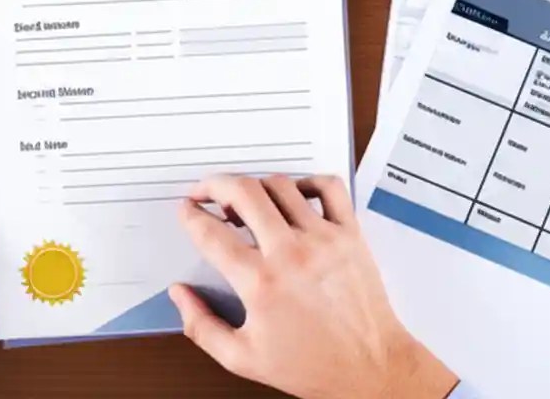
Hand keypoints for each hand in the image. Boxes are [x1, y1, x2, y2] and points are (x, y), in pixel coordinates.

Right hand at [169, 175, 456, 398]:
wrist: (370, 369)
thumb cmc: (311, 366)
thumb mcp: (242, 358)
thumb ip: (200, 325)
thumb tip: (179, 293)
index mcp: (260, 284)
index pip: (211, 233)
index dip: (191, 216)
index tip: (187, 210)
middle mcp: (291, 254)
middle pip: (243, 192)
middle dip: (214, 184)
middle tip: (206, 191)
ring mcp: (324, 240)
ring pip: (280, 185)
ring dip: (255, 185)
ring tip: (246, 200)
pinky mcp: (350, 235)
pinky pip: (328, 188)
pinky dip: (307, 181)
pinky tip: (294, 195)